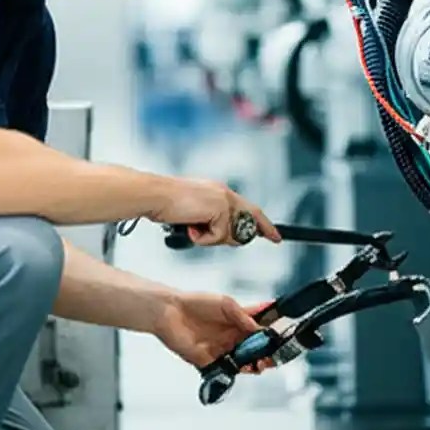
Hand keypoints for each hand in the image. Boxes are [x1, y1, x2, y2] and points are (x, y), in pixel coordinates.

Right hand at [152, 178, 280, 246]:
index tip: (275, 236)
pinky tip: (190, 227)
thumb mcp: (194, 212)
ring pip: (230, 235)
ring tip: (191, 226)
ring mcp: (223, 200)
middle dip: (230, 237)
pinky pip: (217, 237)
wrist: (154, 195)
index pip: (250, 209)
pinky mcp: (219, 209)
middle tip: (204, 231)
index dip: (264, 225)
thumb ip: (211, 220)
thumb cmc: (165, 203)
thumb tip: (222, 235)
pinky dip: (202, 238)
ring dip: (209, 237)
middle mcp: (224, 193)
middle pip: (244, 225)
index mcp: (219, 191)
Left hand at [152, 292, 277, 372]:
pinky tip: (246, 367)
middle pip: (256, 349)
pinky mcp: (211, 361)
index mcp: (237, 321)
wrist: (170, 313)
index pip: (260, 327)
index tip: (284, 335)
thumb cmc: (195, 303)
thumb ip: (244, 317)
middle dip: (268, 352)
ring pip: (246, 362)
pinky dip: (239, 371)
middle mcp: (232, 337)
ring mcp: (223, 350)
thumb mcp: (226, 304)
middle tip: (274, 354)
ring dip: (257, 363)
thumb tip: (260, 330)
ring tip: (262, 362)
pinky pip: (228, 370)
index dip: (273, 331)